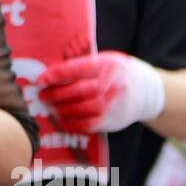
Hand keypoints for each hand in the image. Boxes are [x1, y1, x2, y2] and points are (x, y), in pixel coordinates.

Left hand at [36, 52, 164, 133]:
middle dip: (57, 94)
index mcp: (108, 64)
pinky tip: (61, 120)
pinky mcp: (114, 121)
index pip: (79, 69)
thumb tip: (49, 74)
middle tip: (42, 96)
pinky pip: (90, 125)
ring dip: (62, 110)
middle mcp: (114, 84)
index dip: (58, 75)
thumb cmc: (115, 73)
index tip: (41, 80)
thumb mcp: (103, 60)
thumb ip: (80, 65)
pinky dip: (72, 124)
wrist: (145, 91)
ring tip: (49, 107)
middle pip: (81, 91)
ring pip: (84, 110)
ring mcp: (116, 104)